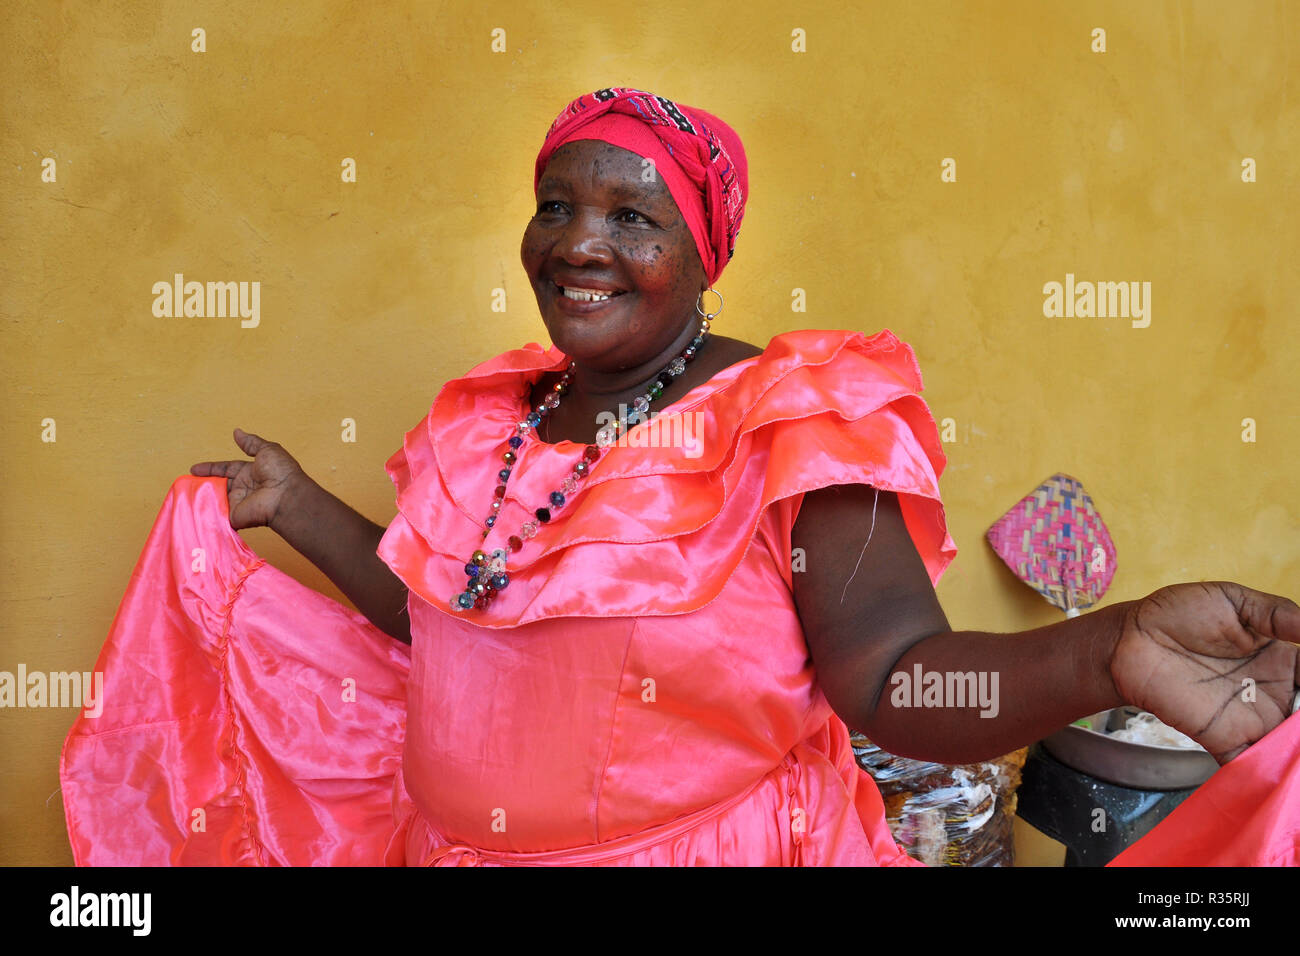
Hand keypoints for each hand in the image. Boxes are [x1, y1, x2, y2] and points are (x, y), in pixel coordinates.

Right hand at [190, 428, 306, 530]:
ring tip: (185, 491)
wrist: (285, 496)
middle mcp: (243, 488)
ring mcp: (238, 503)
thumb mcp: (267, 450)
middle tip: (187, 480)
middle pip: (219, 484)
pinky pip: (216, 515)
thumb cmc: (280, 472)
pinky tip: (190, 506)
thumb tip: (237, 432)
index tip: (194, 469)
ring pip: (215, 499)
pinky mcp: (233, 516)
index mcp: (250, 472)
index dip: (211, 468)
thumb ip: (250, 443)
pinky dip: (204, 512)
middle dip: (203, 482)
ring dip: (201, 496)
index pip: (226, 469)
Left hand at [1111, 582, 1299, 763]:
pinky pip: (1252, 765)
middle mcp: (1274, 695)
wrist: (1130, 638)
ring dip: (1298, 753)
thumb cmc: (1180, 613)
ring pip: (1290, 748)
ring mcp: (1250, 719)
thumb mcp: (1235, 602)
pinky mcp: (1221, 738)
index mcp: (1283, 661)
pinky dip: (1269, 776)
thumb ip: (1278, 614)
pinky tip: (1283, 778)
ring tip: (1297, 746)